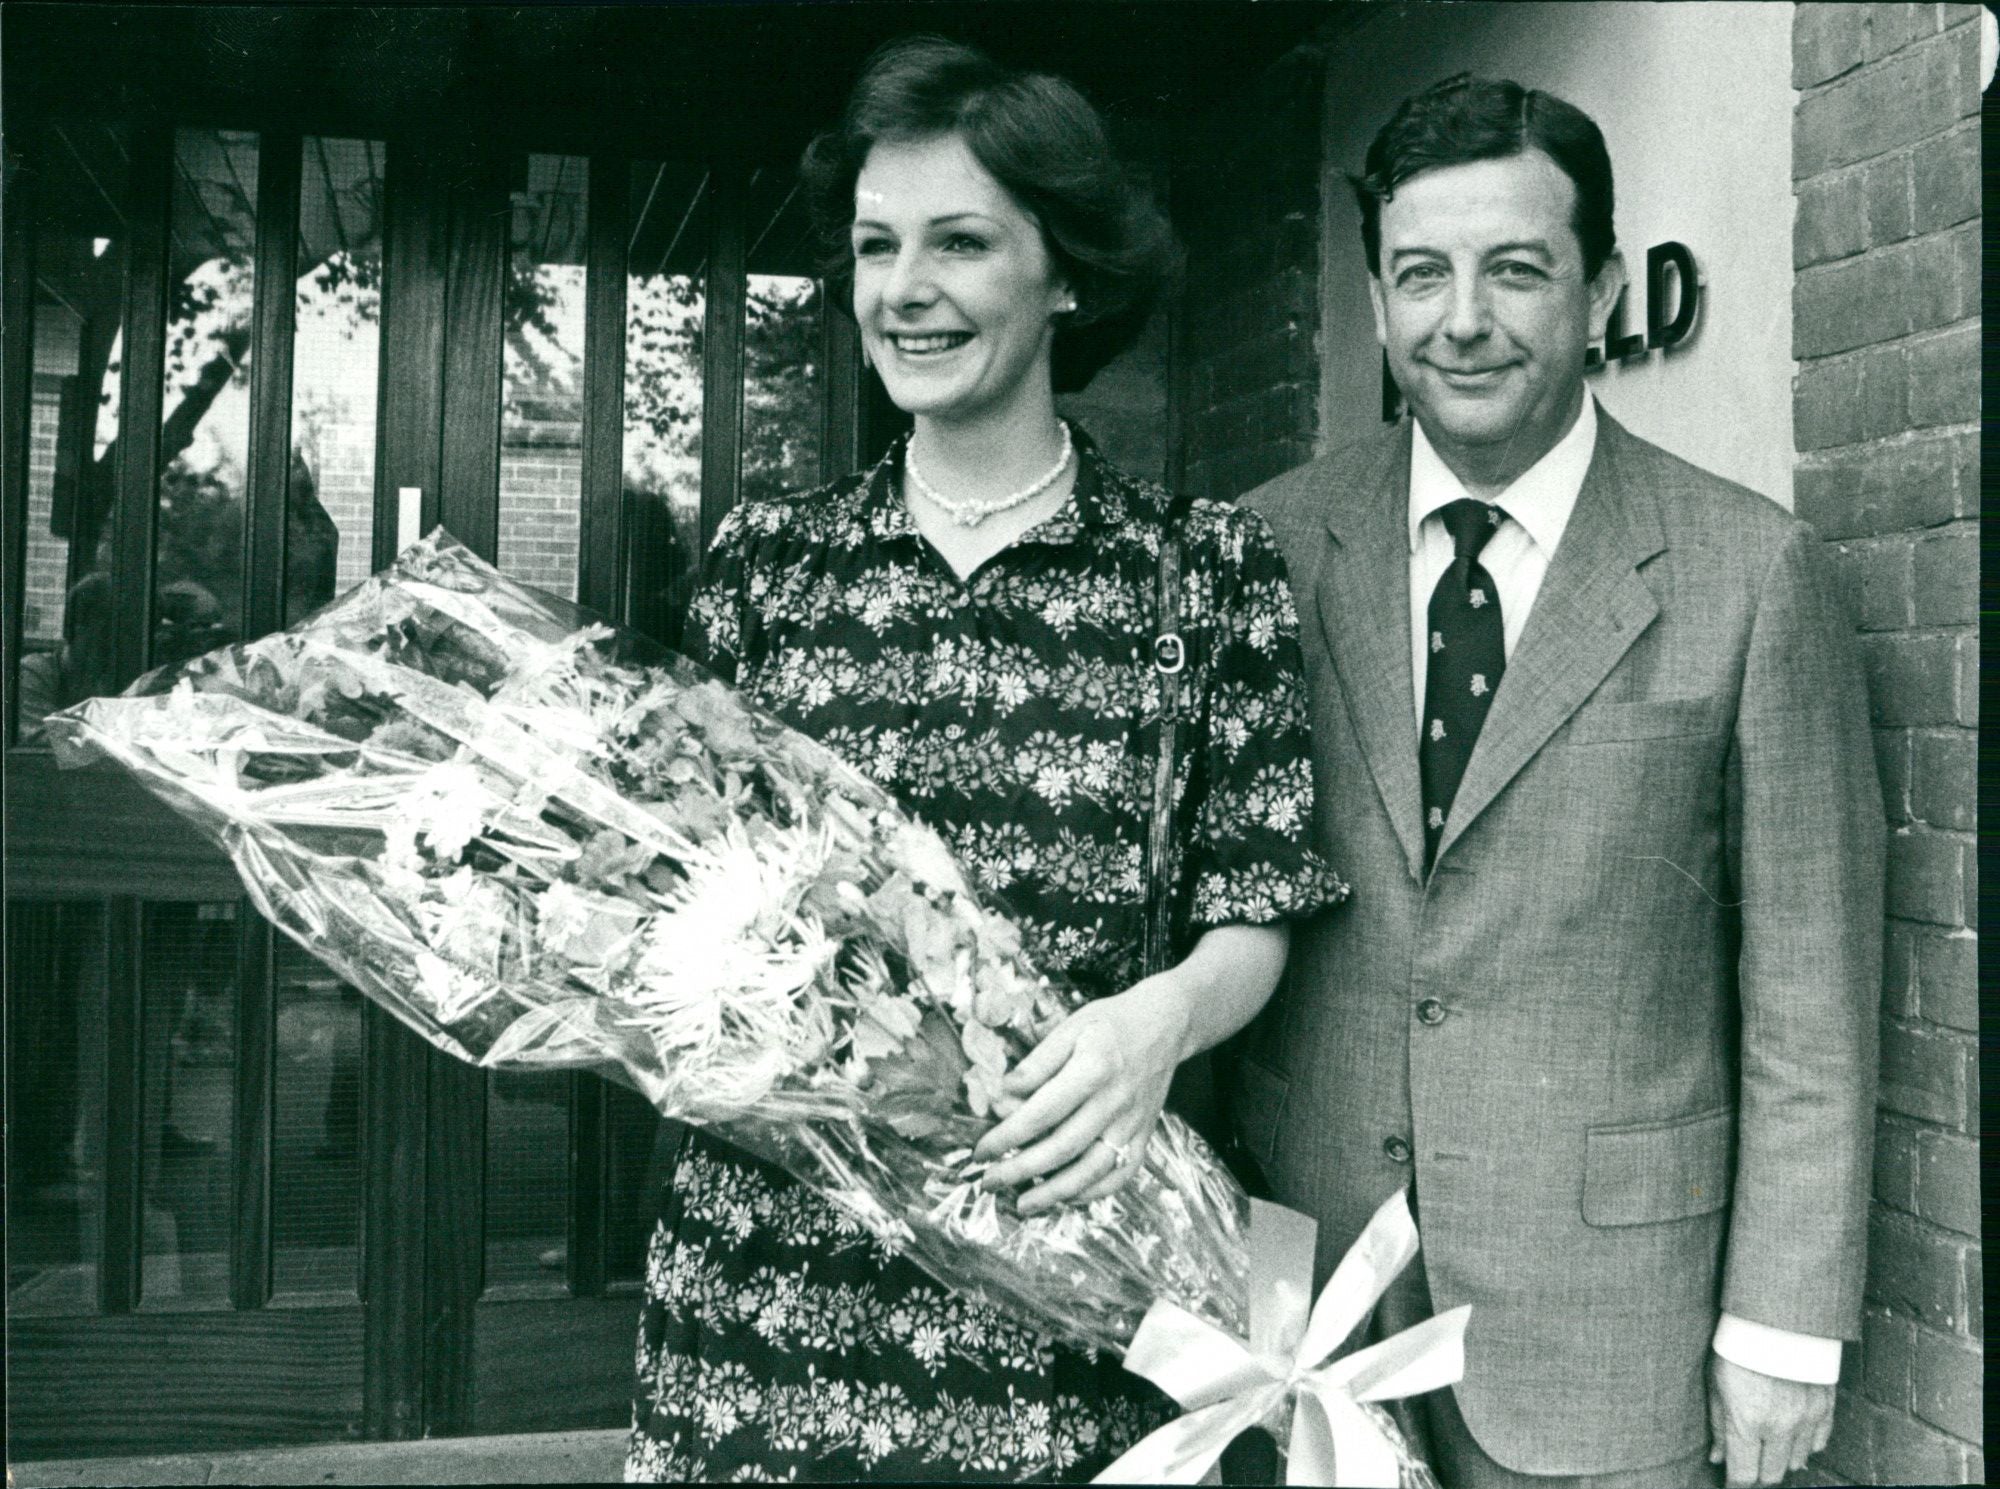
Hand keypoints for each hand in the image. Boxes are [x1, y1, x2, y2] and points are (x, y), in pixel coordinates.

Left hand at [968, 972, 1189, 1215]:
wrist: (1165, 1025)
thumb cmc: (1110, 1024)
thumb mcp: (1070, 1026)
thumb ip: (1037, 1061)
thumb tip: (1003, 1094)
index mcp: (1093, 1068)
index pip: (1042, 1112)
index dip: (1007, 1136)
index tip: (982, 1151)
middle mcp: (1115, 1101)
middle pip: (1063, 1147)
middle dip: (1021, 1171)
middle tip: (989, 1182)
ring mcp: (1133, 1123)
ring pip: (1092, 1170)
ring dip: (1054, 1193)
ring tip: (1022, 1204)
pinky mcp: (1144, 1136)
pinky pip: (1119, 1174)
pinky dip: (1092, 1193)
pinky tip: (1065, 1198)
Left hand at [1706, 1354, 1833, 1486]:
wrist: (1775, 1316)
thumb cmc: (1736, 1346)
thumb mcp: (1715, 1383)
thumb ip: (1718, 1425)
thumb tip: (1717, 1458)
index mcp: (1747, 1422)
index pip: (1744, 1475)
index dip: (1735, 1484)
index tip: (1731, 1483)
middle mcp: (1779, 1426)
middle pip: (1772, 1475)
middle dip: (1757, 1474)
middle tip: (1747, 1464)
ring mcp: (1806, 1418)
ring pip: (1796, 1461)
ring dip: (1780, 1458)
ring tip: (1766, 1443)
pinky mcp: (1824, 1406)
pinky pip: (1819, 1442)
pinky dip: (1805, 1444)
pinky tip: (1790, 1434)